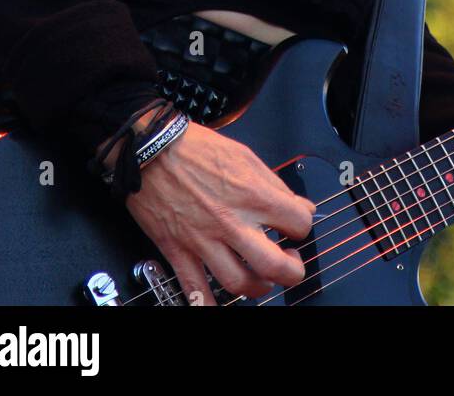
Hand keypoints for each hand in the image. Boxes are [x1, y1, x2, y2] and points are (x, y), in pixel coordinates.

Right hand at [121, 119, 316, 304]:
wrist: (150, 148)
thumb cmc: (194, 148)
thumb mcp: (244, 154)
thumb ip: (274, 183)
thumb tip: (300, 204)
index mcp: (251, 193)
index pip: (297, 223)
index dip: (302, 227)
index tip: (295, 227)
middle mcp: (230, 221)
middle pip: (273, 265)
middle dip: (292, 271)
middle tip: (291, 264)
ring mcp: (203, 240)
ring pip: (238, 283)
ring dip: (257, 288)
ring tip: (260, 279)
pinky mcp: (178, 250)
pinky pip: (195, 289)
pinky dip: (208, 305)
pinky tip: (218, 305)